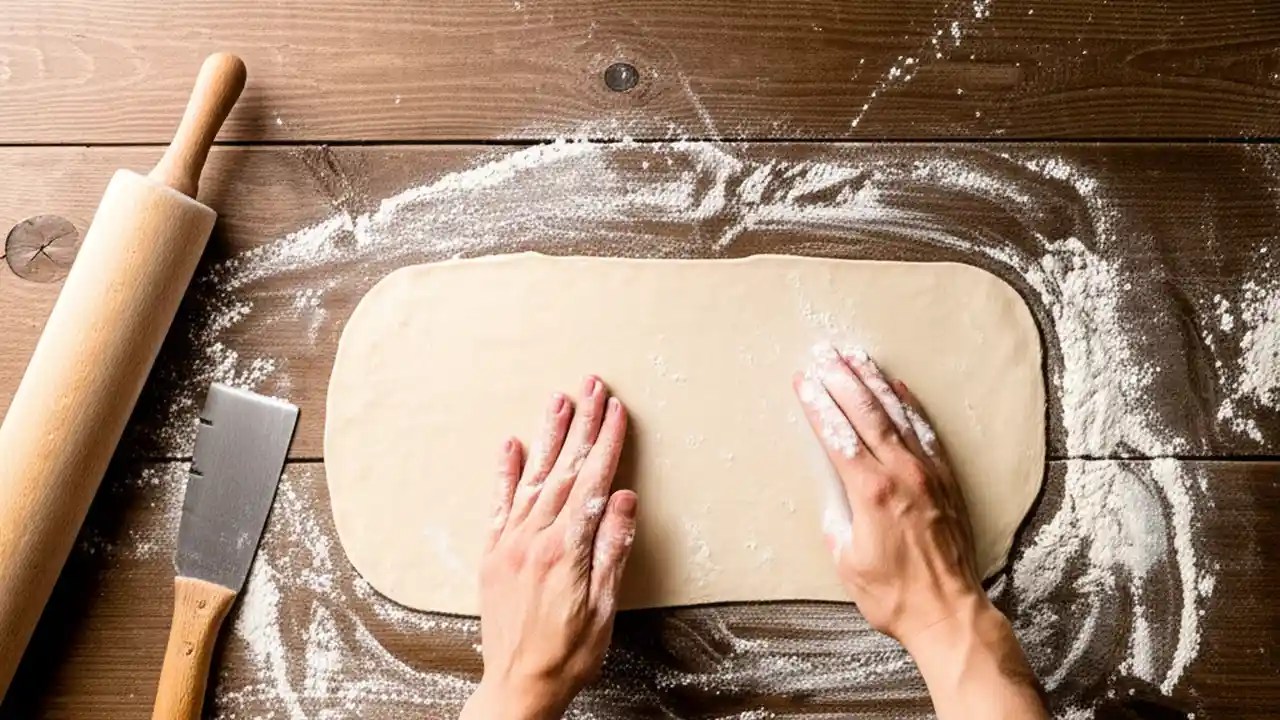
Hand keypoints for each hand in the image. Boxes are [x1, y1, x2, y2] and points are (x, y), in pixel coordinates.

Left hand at [461, 377, 636, 719]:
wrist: (517, 686)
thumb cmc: (568, 655)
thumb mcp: (604, 610)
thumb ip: (612, 551)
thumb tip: (626, 500)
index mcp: (565, 550)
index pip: (593, 482)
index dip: (607, 442)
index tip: (617, 410)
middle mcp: (534, 538)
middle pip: (565, 469)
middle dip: (582, 424)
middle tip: (593, 386)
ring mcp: (510, 543)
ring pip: (534, 477)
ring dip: (550, 435)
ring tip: (560, 399)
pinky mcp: (493, 554)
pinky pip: (499, 503)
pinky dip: (506, 471)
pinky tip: (514, 444)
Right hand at [794, 345, 1045, 718]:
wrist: (948, 612)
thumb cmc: (894, 595)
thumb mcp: (846, 559)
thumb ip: (836, 518)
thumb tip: (834, 493)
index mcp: (871, 491)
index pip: (837, 434)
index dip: (818, 404)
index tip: (804, 380)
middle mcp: (902, 473)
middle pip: (867, 413)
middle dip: (842, 379)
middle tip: (825, 352)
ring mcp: (928, 473)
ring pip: (898, 414)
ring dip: (875, 382)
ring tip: (856, 356)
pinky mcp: (946, 480)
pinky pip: (926, 431)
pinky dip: (911, 406)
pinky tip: (899, 387)